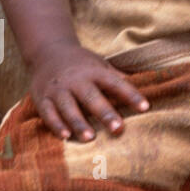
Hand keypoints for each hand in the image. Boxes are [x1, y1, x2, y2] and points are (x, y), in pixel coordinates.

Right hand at [28, 42, 148, 141]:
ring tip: (90, 138)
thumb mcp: (101, 65)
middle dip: (105, 113)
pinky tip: (65, 136)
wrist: (47, 52)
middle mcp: (77, 81)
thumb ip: (118, 77)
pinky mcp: (42, 99)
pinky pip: (48, 113)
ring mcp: (58, 90)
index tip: (145, 107)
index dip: (131, 95)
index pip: (116, 83)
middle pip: (92, 98)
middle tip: (118, 128)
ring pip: (69, 108)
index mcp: (95, 72)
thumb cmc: (82, 63)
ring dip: (79, 123)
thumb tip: (148, 84)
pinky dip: (56, 125)